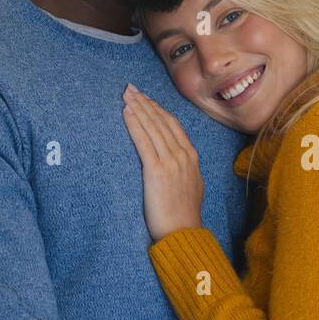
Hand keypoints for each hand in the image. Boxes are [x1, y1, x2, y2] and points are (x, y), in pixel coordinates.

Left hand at [122, 85, 203, 240]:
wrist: (183, 231)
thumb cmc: (184, 214)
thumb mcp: (192, 185)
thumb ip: (185, 169)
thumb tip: (177, 163)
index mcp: (192, 156)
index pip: (173, 125)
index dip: (158, 109)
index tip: (146, 98)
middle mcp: (183, 155)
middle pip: (161, 121)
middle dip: (145, 102)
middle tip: (130, 88)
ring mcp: (171, 161)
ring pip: (153, 127)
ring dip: (138, 108)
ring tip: (126, 95)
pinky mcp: (156, 170)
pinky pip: (144, 141)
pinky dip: (135, 124)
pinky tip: (126, 113)